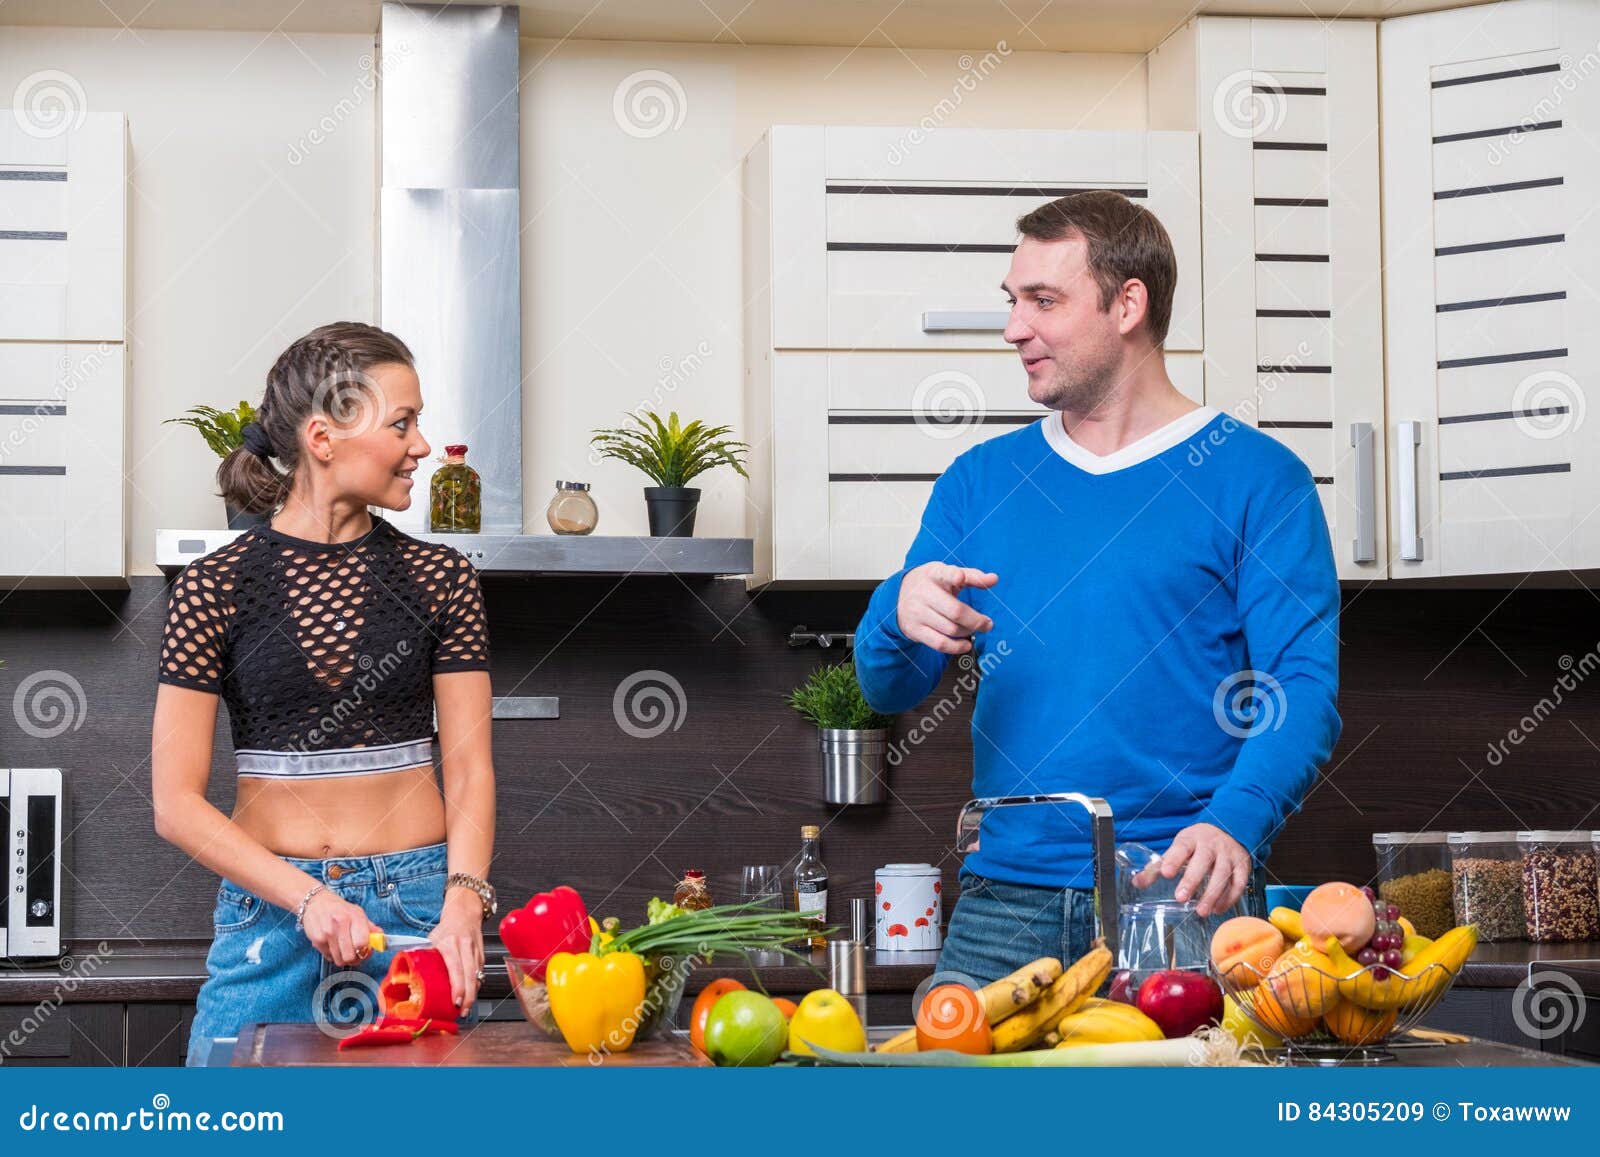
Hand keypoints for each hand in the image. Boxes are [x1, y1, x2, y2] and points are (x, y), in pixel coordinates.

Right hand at [301, 889, 377, 967]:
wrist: (316, 902)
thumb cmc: (339, 909)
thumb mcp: (357, 913)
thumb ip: (370, 927)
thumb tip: (382, 940)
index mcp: (355, 916)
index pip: (362, 943)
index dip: (366, 952)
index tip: (366, 951)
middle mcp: (341, 924)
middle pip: (350, 956)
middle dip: (355, 959)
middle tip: (355, 955)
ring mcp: (327, 933)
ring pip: (339, 960)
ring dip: (343, 958)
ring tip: (343, 949)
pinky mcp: (317, 940)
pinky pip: (328, 957)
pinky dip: (332, 955)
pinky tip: (333, 945)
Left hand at [430, 887, 486, 1015]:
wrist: (465, 913)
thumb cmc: (446, 928)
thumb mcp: (431, 938)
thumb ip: (421, 955)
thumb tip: (405, 973)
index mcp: (450, 943)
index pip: (455, 968)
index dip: (457, 986)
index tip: (455, 1001)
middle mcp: (465, 947)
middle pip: (470, 975)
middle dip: (467, 996)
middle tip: (462, 1011)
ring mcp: (476, 951)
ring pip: (477, 976)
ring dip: (472, 994)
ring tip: (465, 1007)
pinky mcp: (482, 955)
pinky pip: (480, 973)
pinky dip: (476, 986)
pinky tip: (471, 994)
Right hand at [896, 562, 998, 654]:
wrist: (899, 595)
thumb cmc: (930, 584)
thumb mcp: (947, 574)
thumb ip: (972, 576)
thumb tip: (993, 579)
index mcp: (933, 574)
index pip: (944, 574)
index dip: (954, 576)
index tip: (960, 577)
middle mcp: (923, 593)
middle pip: (955, 611)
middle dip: (976, 620)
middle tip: (987, 623)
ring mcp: (917, 613)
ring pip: (951, 629)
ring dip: (968, 632)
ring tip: (974, 629)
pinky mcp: (915, 630)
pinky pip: (940, 643)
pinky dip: (956, 647)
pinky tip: (965, 644)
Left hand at [1161, 823, 1250, 917]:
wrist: (1227, 831)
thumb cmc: (1196, 844)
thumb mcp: (1178, 849)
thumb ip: (1158, 866)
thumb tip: (1137, 883)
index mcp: (1191, 838)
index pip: (1182, 847)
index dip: (1173, 859)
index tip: (1166, 873)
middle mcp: (1211, 844)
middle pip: (1203, 861)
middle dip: (1192, 880)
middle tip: (1181, 898)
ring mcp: (1229, 854)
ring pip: (1223, 874)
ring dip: (1212, 894)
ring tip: (1200, 911)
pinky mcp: (1243, 865)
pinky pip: (1239, 883)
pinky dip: (1229, 898)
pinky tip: (1217, 909)